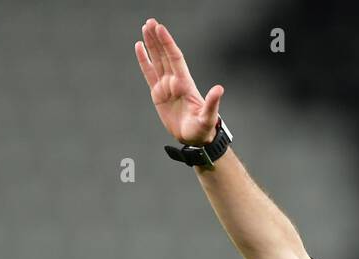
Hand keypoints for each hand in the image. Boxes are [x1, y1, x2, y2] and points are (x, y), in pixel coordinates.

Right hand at [135, 18, 223, 144]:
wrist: (194, 138)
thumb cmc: (203, 129)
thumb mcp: (208, 117)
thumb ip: (212, 103)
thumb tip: (219, 89)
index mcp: (185, 84)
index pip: (175, 58)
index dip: (168, 43)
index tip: (161, 29)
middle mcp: (175, 81)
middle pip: (165, 55)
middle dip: (158, 39)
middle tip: (150, 22)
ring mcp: (166, 86)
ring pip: (157, 60)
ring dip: (151, 44)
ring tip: (146, 28)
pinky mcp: (158, 93)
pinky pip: (149, 73)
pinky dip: (144, 60)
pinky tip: (139, 47)